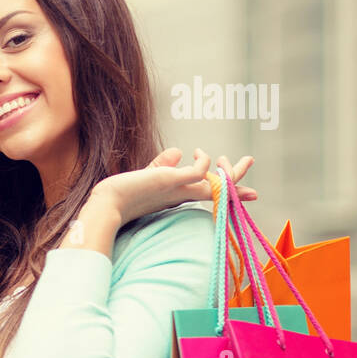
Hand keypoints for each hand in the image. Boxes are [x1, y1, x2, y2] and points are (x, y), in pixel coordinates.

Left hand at [90, 148, 257, 224]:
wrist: (107, 206)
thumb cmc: (122, 195)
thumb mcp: (147, 176)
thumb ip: (162, 165)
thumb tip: (177, 151)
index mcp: (177, 196)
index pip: (207, 193)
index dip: (227, 191)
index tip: (248, 192)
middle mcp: (181, 194)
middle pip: (219, 190)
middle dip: (238, 181)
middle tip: (250, 161)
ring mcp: (178, 189)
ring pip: (217, 183)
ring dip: (231, 171)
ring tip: (235, 159)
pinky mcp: (171, 181)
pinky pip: (200, 172)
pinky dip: (205, 162)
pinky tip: (200, 152)